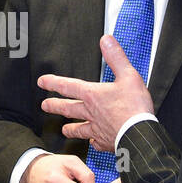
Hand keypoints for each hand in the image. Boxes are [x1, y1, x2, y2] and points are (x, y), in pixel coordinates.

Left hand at [38, 35, 153, 152]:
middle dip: (55, 106)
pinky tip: (92, 141)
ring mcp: (97, 129)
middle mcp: (91, 113)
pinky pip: (95, 142)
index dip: (53, 83)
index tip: (42, 82)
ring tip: (64, 130)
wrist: (139, 134)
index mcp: (93, 95)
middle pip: (68, 109)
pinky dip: (92, 141)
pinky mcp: (105, 142)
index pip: (68, 86)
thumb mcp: (128, 75)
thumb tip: (106, 40)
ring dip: (70, 128)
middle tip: (44, 106)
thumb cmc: (134, 107)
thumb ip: (116, 57)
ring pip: (78, 128)